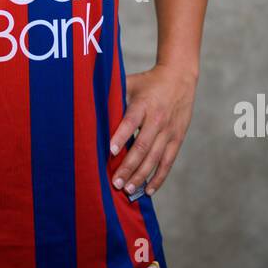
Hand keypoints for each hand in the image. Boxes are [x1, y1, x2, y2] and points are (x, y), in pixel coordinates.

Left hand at [108, 61, 197, 197]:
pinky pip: (168, 162)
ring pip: (155, 158)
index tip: (111, 151)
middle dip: (128, 166)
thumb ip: (113, 95)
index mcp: (143, 104)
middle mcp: (157, 119)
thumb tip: (88, 107)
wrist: (180, 77)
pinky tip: (149, 190)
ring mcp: (169, 131)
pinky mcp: (177, 139)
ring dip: (141, 175)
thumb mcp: (129, 83)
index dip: (121, 136)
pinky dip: (159, 177)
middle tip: (116, 182)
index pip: (131, 122)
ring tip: (128, 189)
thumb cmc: (148, 82)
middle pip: (142, 146)